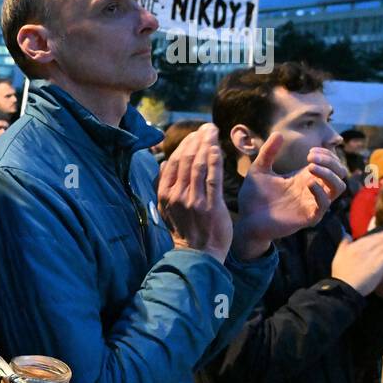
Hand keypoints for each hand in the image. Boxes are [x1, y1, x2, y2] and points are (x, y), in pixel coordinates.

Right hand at [157, 123, 231, 263]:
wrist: (199, 254)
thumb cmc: (187, 231)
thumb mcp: (169, 209)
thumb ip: (168, 187)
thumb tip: (166, 164)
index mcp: (165, 195)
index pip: (173, 163)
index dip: (184, 145)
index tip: (194, 134)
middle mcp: (176, 196)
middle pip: (186, 160)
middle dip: (197, 140)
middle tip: (207, 127)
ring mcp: (193, 200)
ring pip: (198, 165)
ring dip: (206, 145)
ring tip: (213, 132)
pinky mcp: (210, 205)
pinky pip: (212, 177)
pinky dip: (214, 160)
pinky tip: (217, 148)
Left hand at [235, 135, 345, 257]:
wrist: (246, 220)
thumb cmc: (253, 197)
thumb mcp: (259, 170)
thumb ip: (268, 152)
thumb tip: (278, 133)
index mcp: (304, 177)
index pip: (330, 164)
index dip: (326, 155)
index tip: (310, 152)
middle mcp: (312, 190)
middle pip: (339, 173)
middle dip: (331, 161)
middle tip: (311, 158)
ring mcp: (312, 204)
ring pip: (338, 188)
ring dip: (329, 175)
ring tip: (310, 168)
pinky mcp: (308, 217)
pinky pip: (325, 205)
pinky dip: (320, 193)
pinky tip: (308, 183)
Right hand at [332, 222, 382, 295]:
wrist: (345, 288)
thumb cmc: (341, 274)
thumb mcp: (338, 256)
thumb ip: (344, 244)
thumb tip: (347, 235)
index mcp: (354, 247)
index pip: (371, 237)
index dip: (382, 233)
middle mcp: (363, 249)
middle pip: (380, 238)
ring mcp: (371, 256)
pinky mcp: (378, 265)